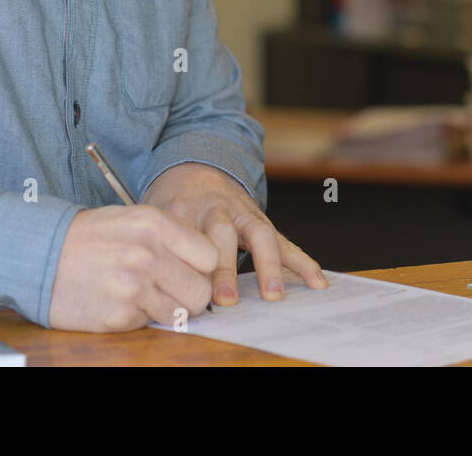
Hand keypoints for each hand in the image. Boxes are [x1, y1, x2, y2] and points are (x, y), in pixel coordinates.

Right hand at [48, 205, 217, 331]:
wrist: (39, 255)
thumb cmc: (90, 237)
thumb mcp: (133, 218)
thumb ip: (172, 235)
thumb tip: (208, 259)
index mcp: (155, 225)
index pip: (211, 257)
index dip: (203, 268)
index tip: (191, 270)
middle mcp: (147, 254)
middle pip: (201, 291)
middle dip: (190, 294)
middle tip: (170, 289)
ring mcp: (133, 287)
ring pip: (180, 312)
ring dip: (165, 307)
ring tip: (142, 293)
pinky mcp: (118, 315)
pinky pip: (149, 323)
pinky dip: (139, 316)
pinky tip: (120, 301)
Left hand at [141, 162, 326, 305]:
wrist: (191, 170)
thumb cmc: (171, 206)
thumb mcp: (154, 218)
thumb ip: (160, 247)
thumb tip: (162, 296)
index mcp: (182, 208)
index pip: (185, 237)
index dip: (187, 264)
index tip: (188, 294)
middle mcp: (215, 208)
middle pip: (222, 234)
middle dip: (225, 268)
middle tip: (226, 300)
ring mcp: (243, 213)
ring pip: (259, 234)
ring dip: (268, 266)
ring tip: (274, 295)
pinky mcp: (262, 222)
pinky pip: (284, 241)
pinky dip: (302, 262)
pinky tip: (317, 282)